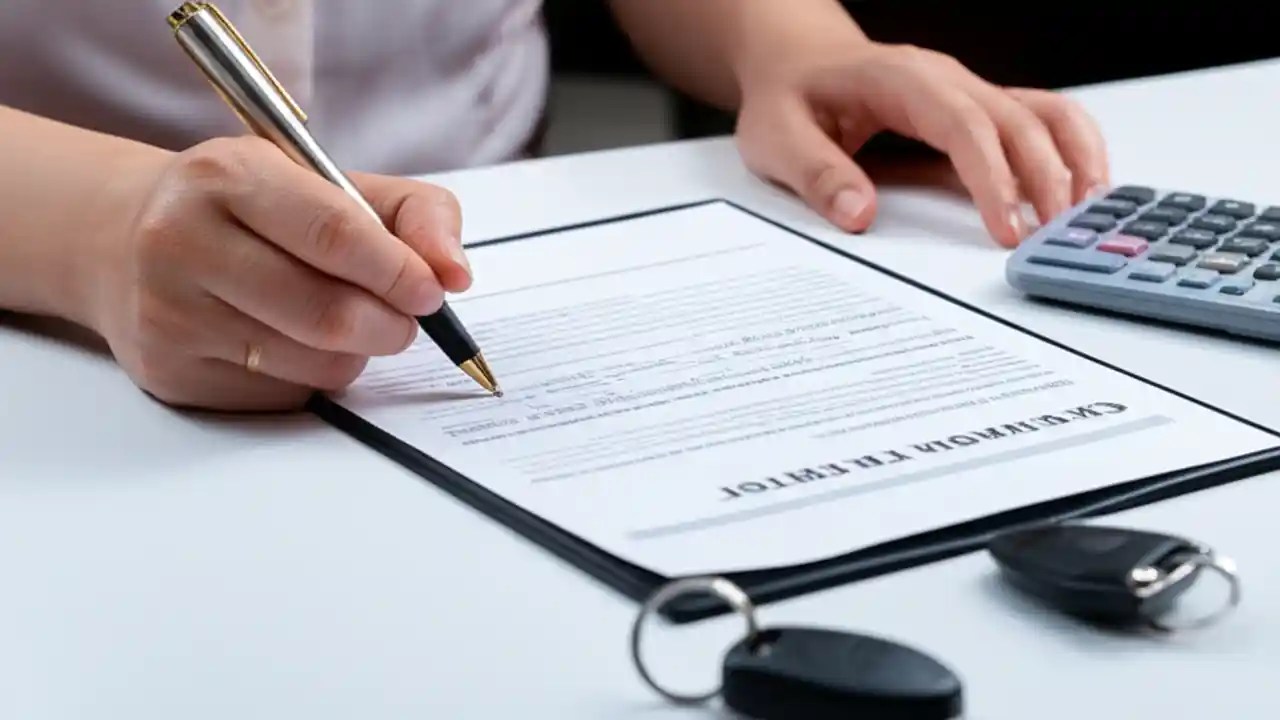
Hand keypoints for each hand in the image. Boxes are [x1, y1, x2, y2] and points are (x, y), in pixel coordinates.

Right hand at [86, 136, 470, 410]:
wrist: (128, 239)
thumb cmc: (252, 209)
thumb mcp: (329, 180)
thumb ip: (414, 213)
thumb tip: (454, 273)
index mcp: (227, 175)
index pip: (334, 233)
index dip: (398, 271)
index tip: (432, 292)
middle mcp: (182, 240)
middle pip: (327, 312)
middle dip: (390, 325)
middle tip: (404, 320)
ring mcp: (170, 312)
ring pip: (311, 362)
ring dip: (355, 353)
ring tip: (346, 323)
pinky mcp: (171, 372)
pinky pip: (282, 395)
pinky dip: (312, 377)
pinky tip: (291, 343)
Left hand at [734, 41, 1109, 246]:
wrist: (797, 63)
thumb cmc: (790, 96)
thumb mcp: (778, 137)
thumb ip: (817, 173)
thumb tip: (857, 213)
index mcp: (901, 80)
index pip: (963, 124)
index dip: (992, 177)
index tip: (1006, 228)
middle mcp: (946, 79)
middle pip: (1018, 119)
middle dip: (1047, 178)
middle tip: (1059, 238)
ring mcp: (967, 90)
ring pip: (1044, 111)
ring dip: (1075, 159)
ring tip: (1088, 215)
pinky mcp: (977, 109)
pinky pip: (1039, 120)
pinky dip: (1068, 152)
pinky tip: (1079, 192)